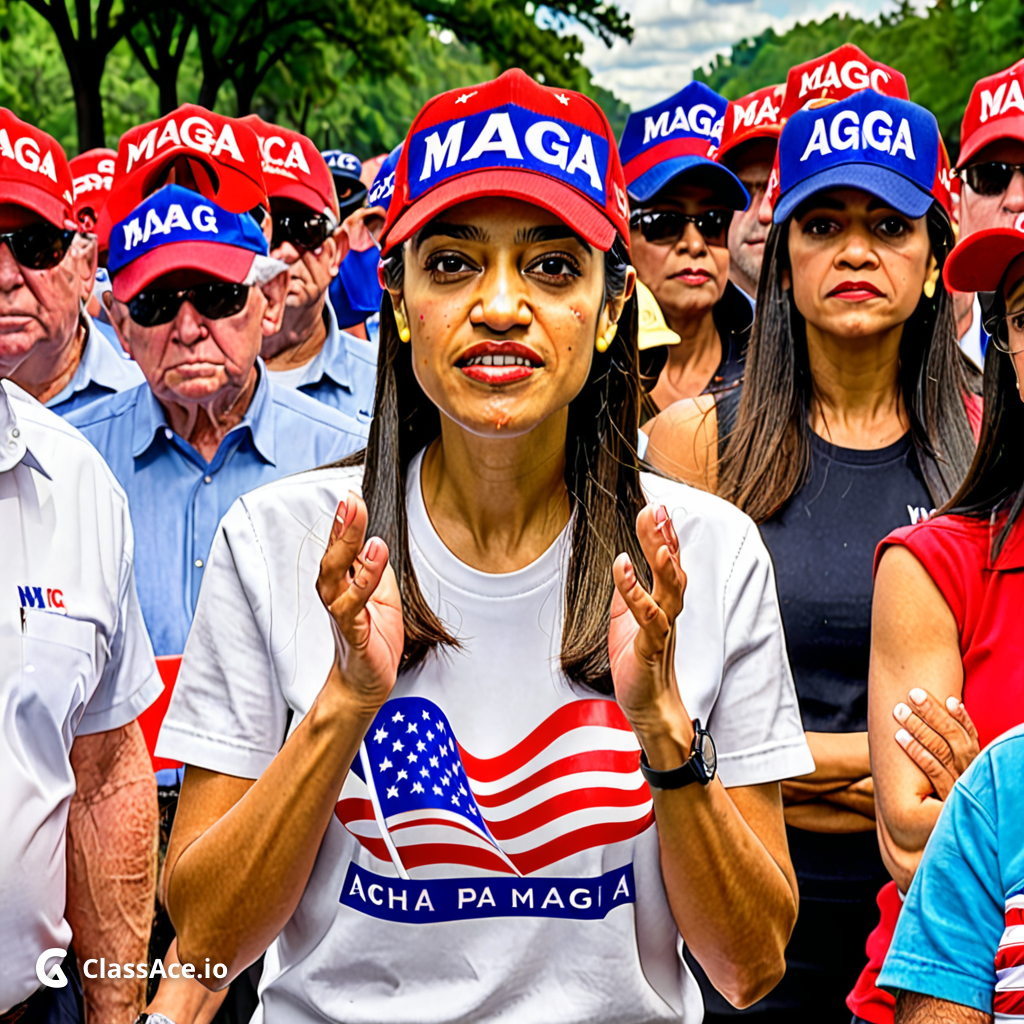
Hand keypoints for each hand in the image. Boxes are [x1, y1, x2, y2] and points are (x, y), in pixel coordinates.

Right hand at [316, 492, 403, 714]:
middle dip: (342, 527)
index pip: (340, 547)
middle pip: (333, 556)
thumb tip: (376, 541)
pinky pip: (353, 607)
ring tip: (360, 523)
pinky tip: (373, 560)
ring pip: (334, 577)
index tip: (352, 494)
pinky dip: (362, 582)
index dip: (345, 521)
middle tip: (351, 500)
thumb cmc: (372, 640)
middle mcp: (336, 596)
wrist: (364, 686)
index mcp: (343, 585)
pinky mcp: (353, 634)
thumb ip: (375, 568)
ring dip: (347, 548)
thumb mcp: (381, 595)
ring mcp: (342, 615)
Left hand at [609, 505, 688, 748]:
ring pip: (669, 588)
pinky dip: (635, 591)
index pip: (668, 562)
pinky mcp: (651, 647)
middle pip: (672, 567)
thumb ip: (628, 590)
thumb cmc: (638, 662)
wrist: (648, 706)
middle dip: (665, 537)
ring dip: (661, 559)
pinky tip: (623, 568)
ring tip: (653, 533)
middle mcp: (668, 611)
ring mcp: (662, 628)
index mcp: (663, 602)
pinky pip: (648, 616)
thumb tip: (623, 562)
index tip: (656, 507)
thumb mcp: (627, 617)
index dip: (664, 535)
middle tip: (658, 508)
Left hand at [893, 687, 980, 800]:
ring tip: (900, 711)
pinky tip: (900, 738)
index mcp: (976, 768)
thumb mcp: (953, 782)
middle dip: (933, 714)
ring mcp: (961, 788)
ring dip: (919, 728)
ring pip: (942, 751)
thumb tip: (932, 728)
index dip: (962, 718)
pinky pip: (933, 772)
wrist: (950, 843)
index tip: (950, 699)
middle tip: (913, 694)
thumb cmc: (946, 807)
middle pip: (955, 738)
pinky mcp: (948, 801)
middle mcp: (972, 776)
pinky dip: (917, 753)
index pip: (972, 738)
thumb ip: (948, 760)